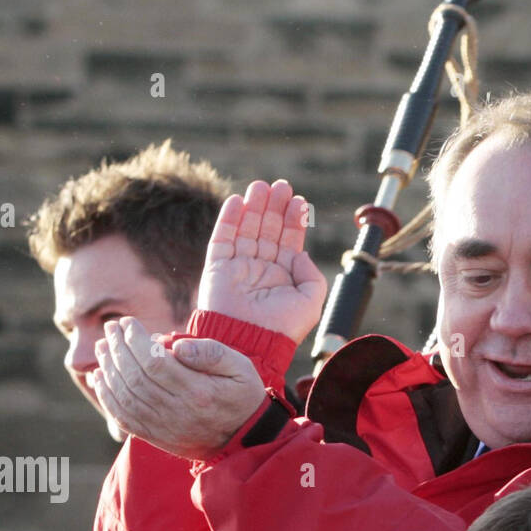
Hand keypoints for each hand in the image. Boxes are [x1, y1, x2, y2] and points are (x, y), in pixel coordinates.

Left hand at [90, 317, 266, 458]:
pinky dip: (107, 398)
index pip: (155, 363)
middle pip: (136, 378)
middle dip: (118, 349)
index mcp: (199, 393)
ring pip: (126, 397)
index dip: (134, 340)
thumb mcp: (240, 367)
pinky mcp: (157, 437)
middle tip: (111, 328)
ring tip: (102, 346)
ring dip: (108, 369)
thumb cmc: (241, 395)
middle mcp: (179, 413)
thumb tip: (176, 346)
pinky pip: (124, 419)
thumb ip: (212, 352)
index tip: (127, 322)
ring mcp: (165, 428)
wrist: (245, 439)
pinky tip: (99, 377)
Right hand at [197, 179, 327, 345]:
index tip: (299, 201)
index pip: (289, 240)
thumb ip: (312, 276)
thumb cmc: (282, 329)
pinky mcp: (218, 267)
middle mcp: (261, 268)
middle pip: (268, 229)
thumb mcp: (311, 303)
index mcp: (283, 275)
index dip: (294, 220)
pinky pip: (222, 238)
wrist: (250, 343)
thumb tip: (300, 253)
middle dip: (275, 207)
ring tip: (262, 186)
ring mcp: (239, 266)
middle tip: (281, 186)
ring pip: (246, 228)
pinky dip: (228, 219)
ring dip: (254, 206)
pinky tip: (237, 201)